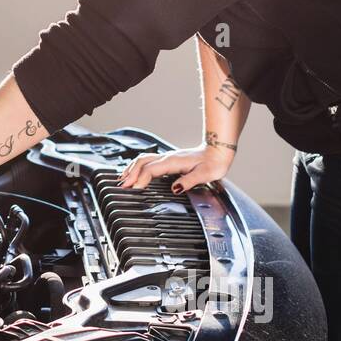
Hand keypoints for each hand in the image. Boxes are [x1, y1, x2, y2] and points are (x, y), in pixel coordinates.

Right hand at [118, 144, 234, 193]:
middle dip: (130, 173)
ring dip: (132, 168)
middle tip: (122, 185)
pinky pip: (148, 161)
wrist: (218, 151)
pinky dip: (138, 166)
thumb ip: (189, 181)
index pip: (150, 170)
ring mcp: (167, 157)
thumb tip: (175, 188)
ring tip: (123, 178)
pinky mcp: (169, 159)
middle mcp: (167, 158)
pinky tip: (136, 172)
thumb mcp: (204, 175)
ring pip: (143, 159)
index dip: (140, 179)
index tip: (133, 189)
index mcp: (173, 161)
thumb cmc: (213, 163)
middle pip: (142, 162)